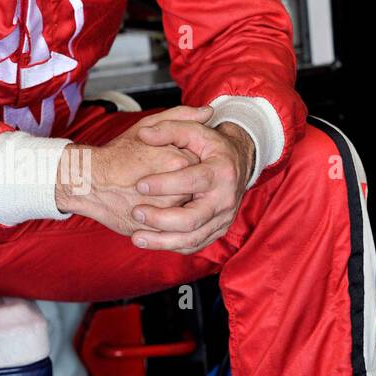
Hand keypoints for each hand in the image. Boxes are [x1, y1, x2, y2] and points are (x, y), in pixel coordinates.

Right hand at [55, 104, 213, 236]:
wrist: (89, 182)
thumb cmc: (116, 155)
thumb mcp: (147, 127)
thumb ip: (180, 117)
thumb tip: (207, 112)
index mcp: (179, 162)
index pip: (201, 165)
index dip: (187, 164)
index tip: (172, 163)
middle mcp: (178, 188)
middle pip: (197, 189)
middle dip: (185, 187)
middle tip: (165, 181)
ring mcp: (168, 211)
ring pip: (187, 211)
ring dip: (179, 205)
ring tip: (159, 196)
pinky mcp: (157, 229)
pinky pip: (175, 229)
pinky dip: (170, 222)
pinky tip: (156, 210)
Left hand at [129, 119, 254, 252]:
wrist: (239, 162)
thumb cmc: (211, 146)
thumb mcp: (194, 131)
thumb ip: (168, 129)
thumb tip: (143, 134)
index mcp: (220, 171)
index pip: (192, 180)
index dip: (165, 184)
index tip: (139, 185)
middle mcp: (225, 199)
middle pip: (192, 218)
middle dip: (161, 219)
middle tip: (136, 212)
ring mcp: (223, 218)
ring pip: (192, 238)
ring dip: (162, 241)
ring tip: (136, 237)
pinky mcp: (218, 230)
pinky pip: (195, 245)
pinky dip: (172, 246)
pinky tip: (151, 242)